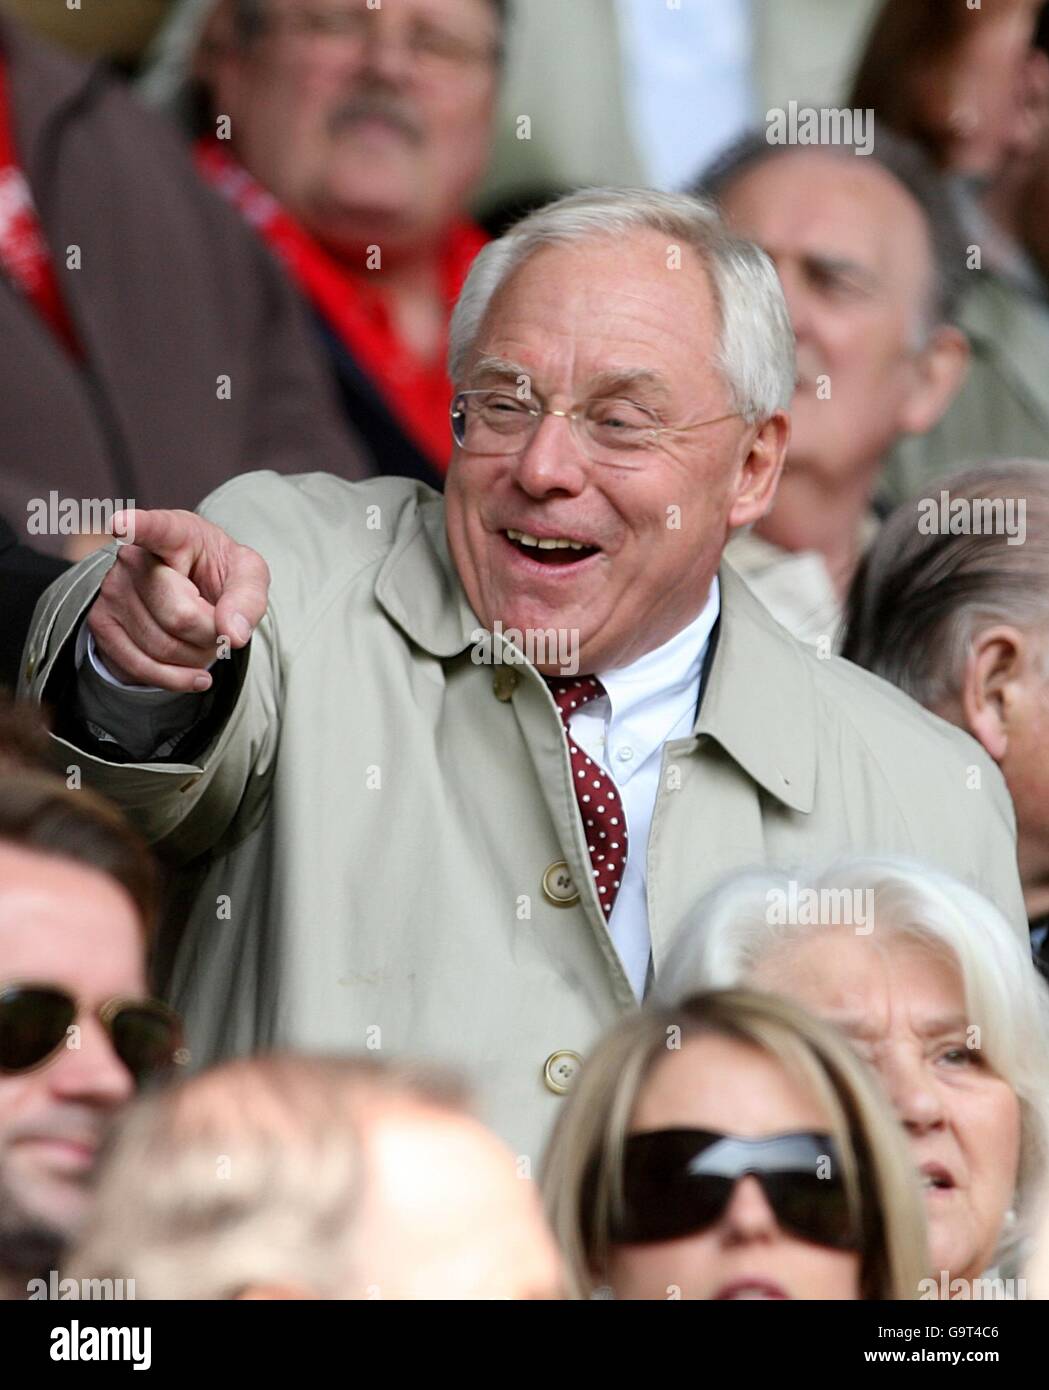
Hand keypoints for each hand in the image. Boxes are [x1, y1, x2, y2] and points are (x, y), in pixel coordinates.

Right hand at [86, 509, 269, 692]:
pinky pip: (142, 668)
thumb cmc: (217, 576)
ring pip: (163, 647)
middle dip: (211, 632)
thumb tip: (233, 634)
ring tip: (200, 637)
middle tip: (216, 621)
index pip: (156, 529)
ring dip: (196, 656)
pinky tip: (195, 674)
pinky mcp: (101, 625)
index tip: (121, 525)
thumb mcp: (246, 576)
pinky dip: (176, 679)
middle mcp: (134, 558)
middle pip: (181, 616)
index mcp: (176, 533)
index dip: (138, 526)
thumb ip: (248, 598)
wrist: (189, 594)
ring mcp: (113, 591)